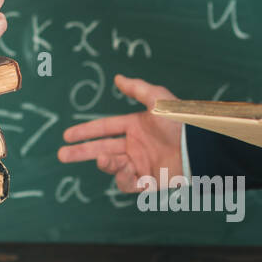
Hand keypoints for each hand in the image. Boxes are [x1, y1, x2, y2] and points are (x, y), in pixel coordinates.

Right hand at [58, 74, 183, 191]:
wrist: (199, 148)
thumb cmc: (181, 120)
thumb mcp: (158, 99)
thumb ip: (137, 88)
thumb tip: (117, 77)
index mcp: (134, 126)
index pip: (104, 128)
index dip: (85, 131)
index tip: (67, 135)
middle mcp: (135, 145)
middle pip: (101, 149)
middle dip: (80, 152)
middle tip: (62, 155)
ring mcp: (141, 164)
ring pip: (112, 166)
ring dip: (105, 163)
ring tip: (104, 159)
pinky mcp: (149, 181)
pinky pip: (128, 183)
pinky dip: (123, 179)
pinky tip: (128, 170)